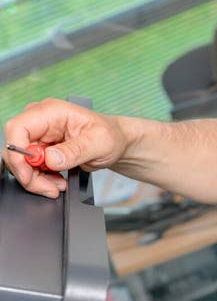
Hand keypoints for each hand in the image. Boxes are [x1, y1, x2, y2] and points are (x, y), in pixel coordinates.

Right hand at [3, 98, 128, 197]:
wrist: (115, 143)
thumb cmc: (110, 136)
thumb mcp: (98, 143)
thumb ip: (74, 151)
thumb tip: (50, 159)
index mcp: (51, 112)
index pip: (17, 128)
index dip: (18, 153)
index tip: (30, 173)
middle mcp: (40, 122)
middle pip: (15, 149)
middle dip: (28, 173)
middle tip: (49, 188)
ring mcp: (39, 136)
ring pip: (21, 162)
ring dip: (36, 179)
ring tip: (59, 185)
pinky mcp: (41, 150)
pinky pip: (30, 168)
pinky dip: (41, 180)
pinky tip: (58, 181)